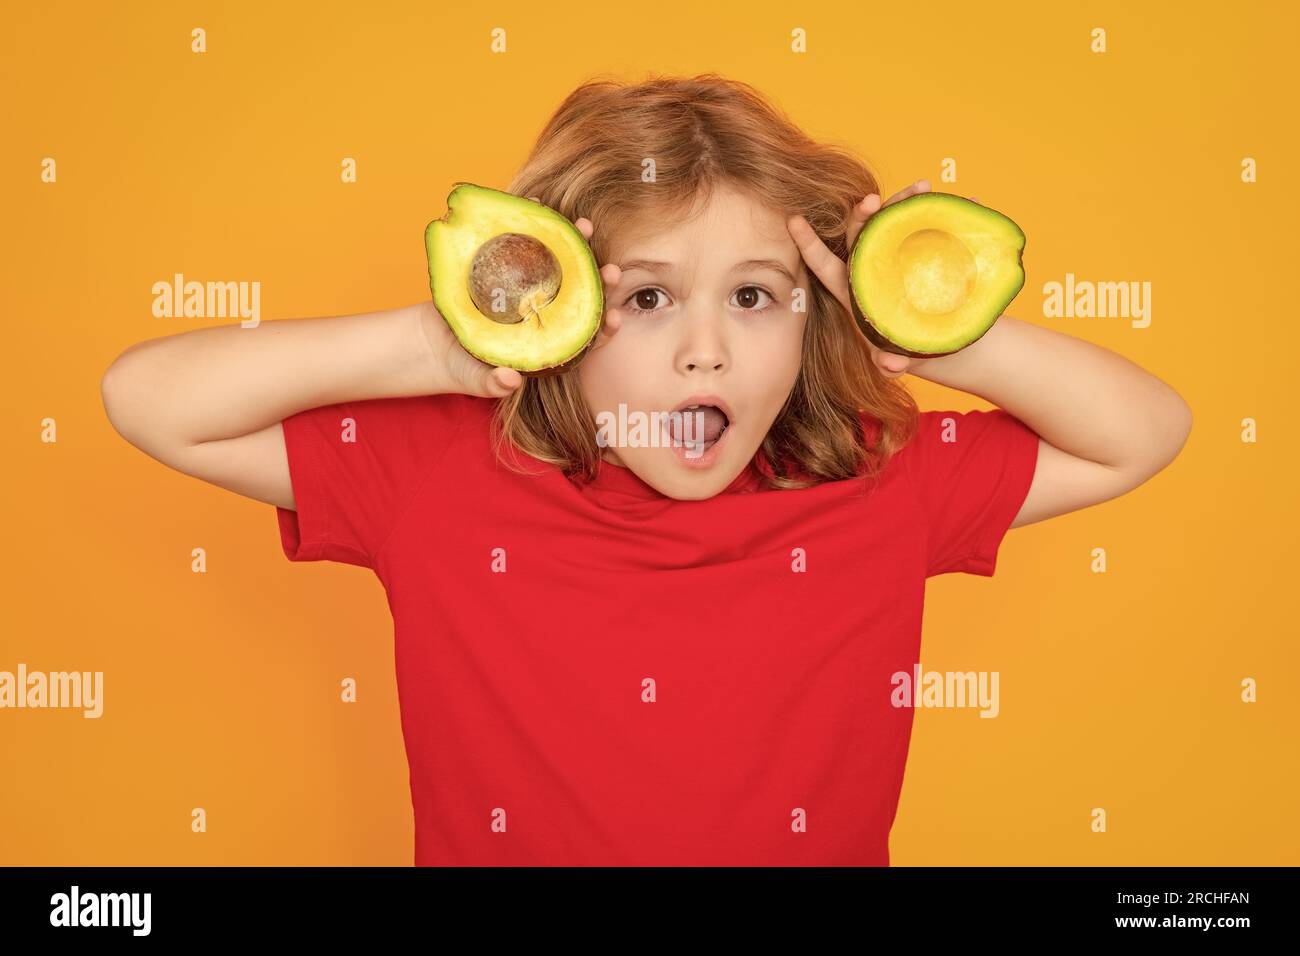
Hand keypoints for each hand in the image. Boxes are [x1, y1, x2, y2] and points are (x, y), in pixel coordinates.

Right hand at [420, 197, 619, 395]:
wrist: (435, 340)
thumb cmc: (462, 366)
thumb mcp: (475, 379)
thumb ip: (491, 383)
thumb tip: (510, 382)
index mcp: (548, 340)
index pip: (583, 336)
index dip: (601, 328)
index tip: (615, 318)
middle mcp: (545, 311)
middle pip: (581, 295)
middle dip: (599, 282)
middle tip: (612, 271)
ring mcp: (529, 287)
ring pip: (560, 264)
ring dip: (574, 244)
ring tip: (584, 226)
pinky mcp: (508, 267)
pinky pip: (525, 242)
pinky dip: (533, 224)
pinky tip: (540, 207)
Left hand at [787, 179, 980, 379]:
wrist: (938, 341)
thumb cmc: (903, 349)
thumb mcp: (896, 358)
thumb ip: (890, 363)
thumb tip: (892, 364)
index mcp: (852, 288)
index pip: (825, 265)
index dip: (808, 244)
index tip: (794, 221)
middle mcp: (870, 265)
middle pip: (860, 233)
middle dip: (862, 213)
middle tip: (872, 200)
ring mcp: (898, 254)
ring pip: (895, 220)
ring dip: (908, 202)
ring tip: (924, 187)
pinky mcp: (926, 249)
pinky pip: (933, 226)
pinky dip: (949, 213)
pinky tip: (967, 203)